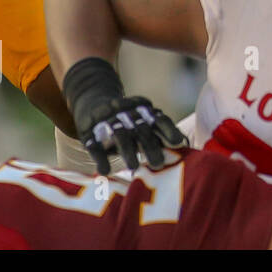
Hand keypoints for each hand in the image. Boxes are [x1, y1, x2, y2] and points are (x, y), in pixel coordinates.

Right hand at [62, 57, 187, 174]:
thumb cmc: (127, 120)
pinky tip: (105, 171)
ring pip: (119, 135)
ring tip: (134, 167)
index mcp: (142, 110)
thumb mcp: (143, 119)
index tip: (176, 142)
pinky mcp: (88, 131)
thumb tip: (183, 147)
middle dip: (149, 146)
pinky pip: (93, 144)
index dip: (167, 129)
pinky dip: (100, 158)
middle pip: (140, 129)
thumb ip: (160, 132)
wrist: (91, 100)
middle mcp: (125, 113)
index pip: (158, 118)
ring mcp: (105, 121)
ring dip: (127, 151)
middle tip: (158, 164)